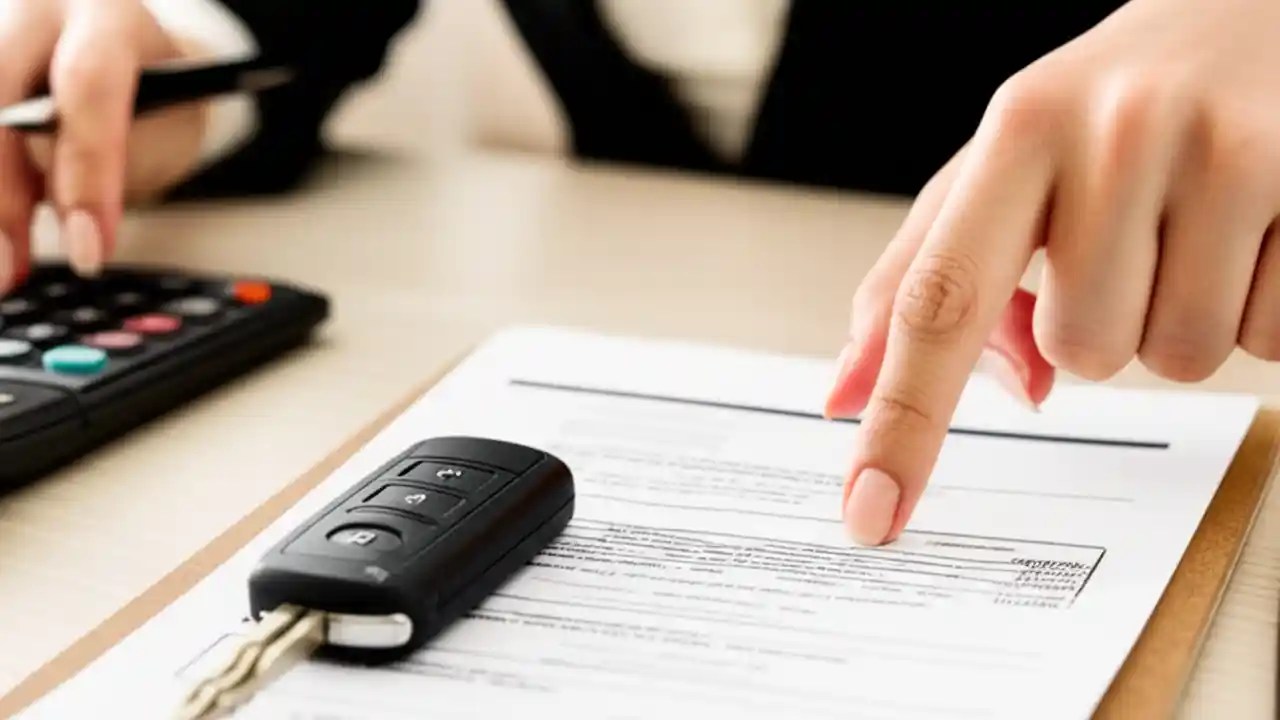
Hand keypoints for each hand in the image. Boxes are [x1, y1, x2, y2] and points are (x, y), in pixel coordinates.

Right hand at [0, 0, 211, 293]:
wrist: (118, 47)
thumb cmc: (150, 89)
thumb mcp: (162, 118)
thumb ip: (119, 157)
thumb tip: (67, 221)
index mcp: (104, 16)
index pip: (88, 89)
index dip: (87, 178)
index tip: (90, 253)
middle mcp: (32, 11)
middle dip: (2, 202)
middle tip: (10, 275)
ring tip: (5, 268)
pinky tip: (0, 234)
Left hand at [824, 0, 1279, 544]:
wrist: (1266, 7)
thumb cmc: (1116, 103)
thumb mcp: (1006, 162)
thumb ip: (922, 273)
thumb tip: (843, 394)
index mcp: (1019, 131)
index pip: (938, 302)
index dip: (903, 421)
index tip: (869, 516)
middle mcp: (1116, 132)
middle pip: (1080, 356)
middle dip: (1105, 323)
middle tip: (1134, 238)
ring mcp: (1228, 151)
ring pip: (1176, 358)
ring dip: (1181, 319)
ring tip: (1198, 227)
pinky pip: (1272, 342)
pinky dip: (1261, 309)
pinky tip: (1260, 228)